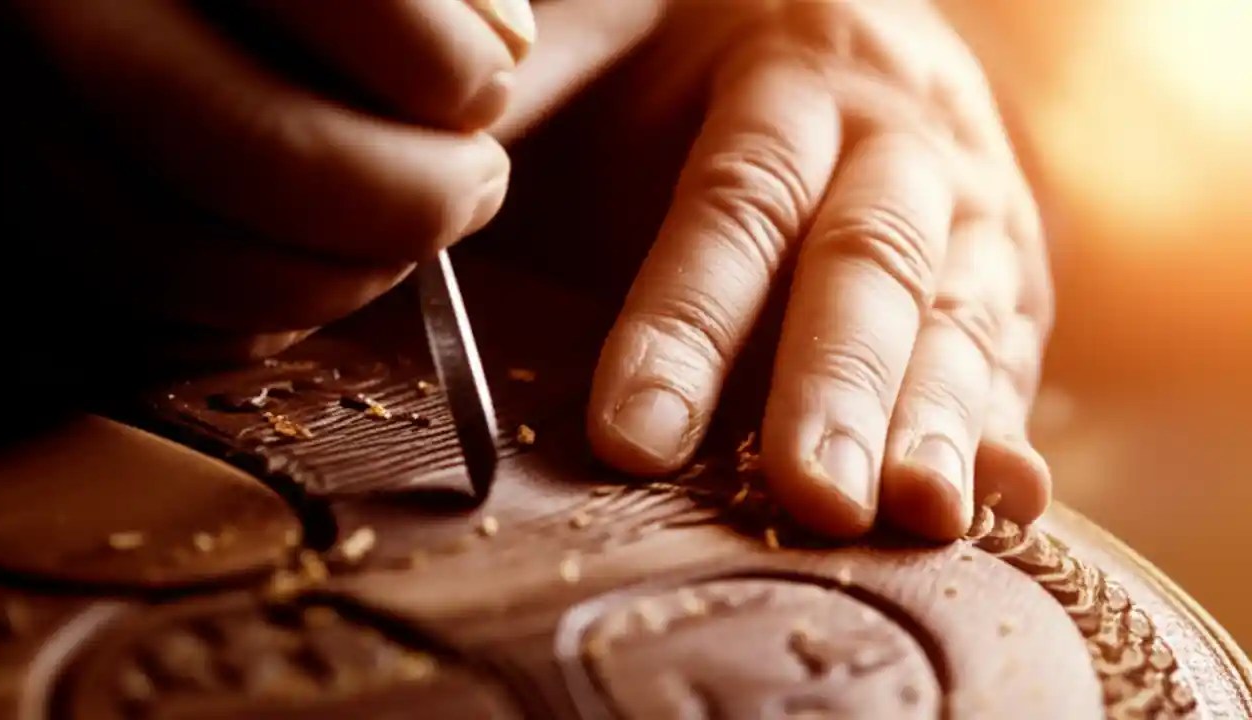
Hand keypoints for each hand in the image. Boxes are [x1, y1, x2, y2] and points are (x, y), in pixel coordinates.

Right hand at [0, 0, 655, 367]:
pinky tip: (329, 276)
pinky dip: (250, 309)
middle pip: (245, 144)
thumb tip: (495, 60)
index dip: (437, 67)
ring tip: (412, 238)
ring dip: (336, 274)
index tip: (492, 87)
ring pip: (173, 245)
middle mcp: (55, 4)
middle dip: (399, 199)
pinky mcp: (8, 183)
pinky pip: (126, 290)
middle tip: (474, 188)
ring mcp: (8, 101)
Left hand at [586, 0, 1052, 538]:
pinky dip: (1010, 429)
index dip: (686, 323)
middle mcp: (897, 138)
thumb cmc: (705, 64)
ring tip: (918, 516)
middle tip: (815, 498)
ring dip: (942, 421)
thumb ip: (547, 87)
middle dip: (840, 386)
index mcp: (787, 76)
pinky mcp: (1010, 275)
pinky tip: (1009, 503)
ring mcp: (973, 206)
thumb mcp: (624, 42)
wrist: (862, 31)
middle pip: (869, 263)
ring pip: (963, 313)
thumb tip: (444, 153)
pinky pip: (1014, 351)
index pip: (735, 202)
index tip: (633, 437)